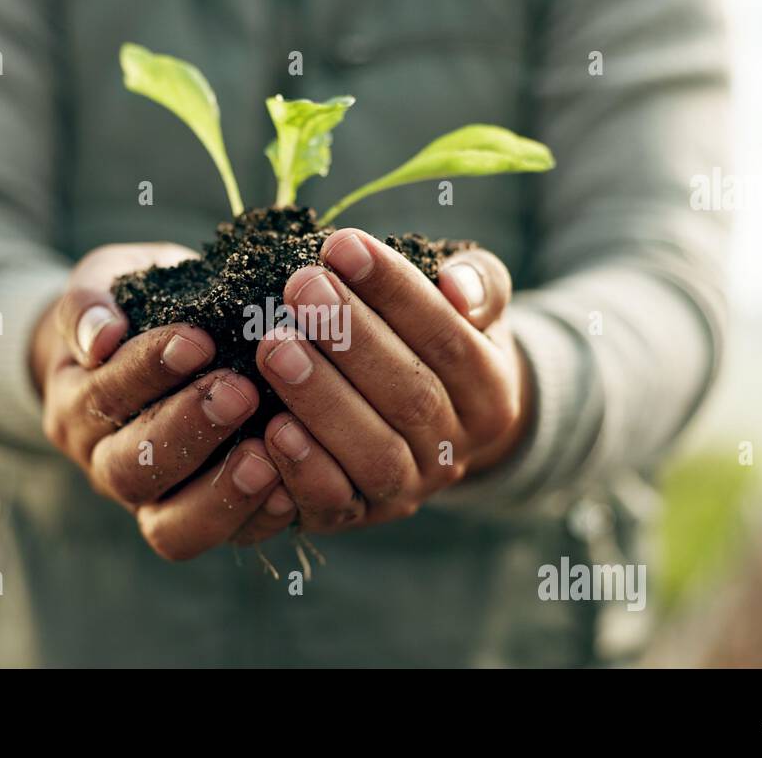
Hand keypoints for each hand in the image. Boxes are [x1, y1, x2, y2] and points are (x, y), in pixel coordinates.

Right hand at [32, 243, 294, 559]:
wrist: (154, 345)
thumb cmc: (138, 305)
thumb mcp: (107, 282)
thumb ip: (91, 301)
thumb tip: (100, 338)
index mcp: (78, 406)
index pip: (103, 398)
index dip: (146, 371)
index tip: (196, 340)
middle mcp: (106, 463)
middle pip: (131, 470)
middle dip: (186, 432)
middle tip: (240, 392)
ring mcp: (154, 502)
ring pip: (171, 526)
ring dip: (220, 492)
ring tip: (265, 454)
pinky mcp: (205, 522)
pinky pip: (224, 539)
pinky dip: (256, 520)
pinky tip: (289, 489)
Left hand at [253, 228, 532, 532]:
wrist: (433, 424)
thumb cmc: (439, 341)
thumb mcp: (472, 305)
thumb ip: (477, 283)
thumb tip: (457, 286)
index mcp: (491, 391)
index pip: (447, 338)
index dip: (395, 292)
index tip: (342, 245)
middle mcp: (456, 450)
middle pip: (409, 396)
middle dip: (350, 338)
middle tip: (299, 286)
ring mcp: (408, 490)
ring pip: (374, 453)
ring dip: (321, 399)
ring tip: (274, 346)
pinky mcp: (359, 516)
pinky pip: (335, 503)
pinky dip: (304, 470)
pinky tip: (269, 427)